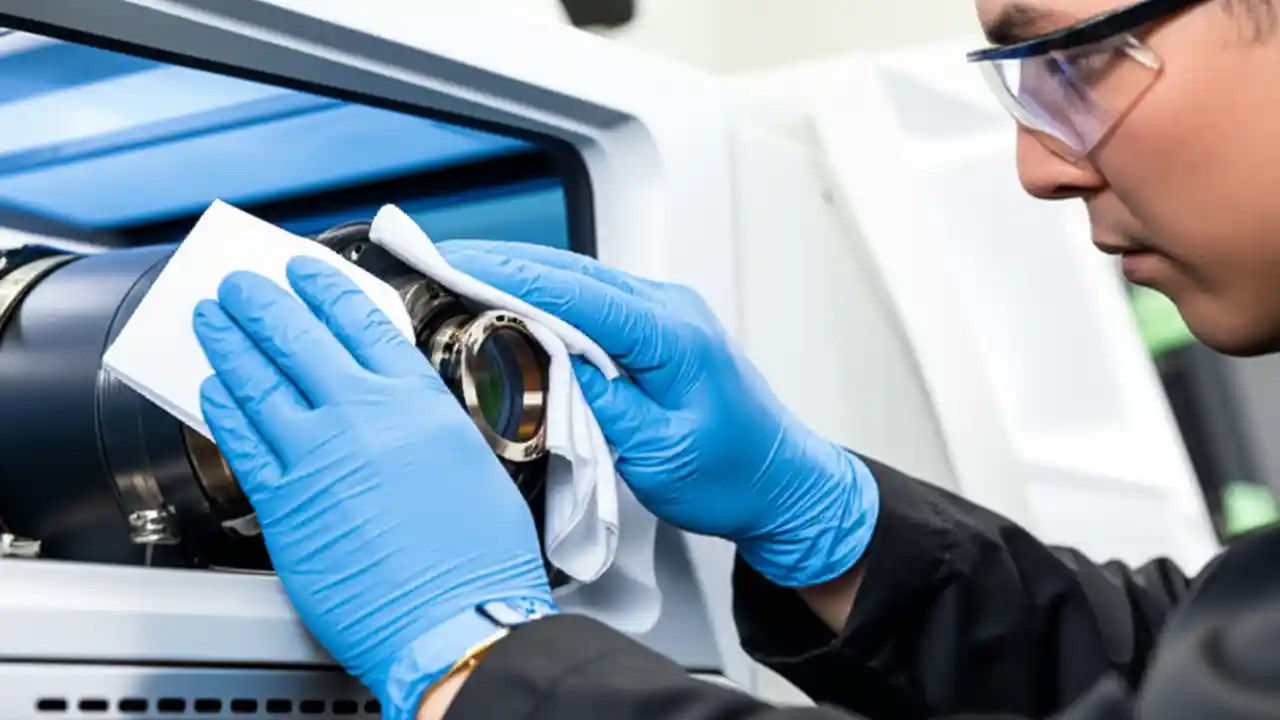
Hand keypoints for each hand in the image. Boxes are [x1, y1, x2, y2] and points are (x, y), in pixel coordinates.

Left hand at [192, 257, 553, 719]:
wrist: (453, 617)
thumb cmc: (476, 555)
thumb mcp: (471, 460)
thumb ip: (424, 420)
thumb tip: (395, 403)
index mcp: (415, 400)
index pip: (357, 320)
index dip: (322, 286)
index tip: (303, 270)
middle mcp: (361, 415)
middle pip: (294, 337)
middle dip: (260, 303)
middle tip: (238, 285)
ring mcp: (316, 454)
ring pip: (255, 380)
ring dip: (227, 343)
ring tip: (211, 319)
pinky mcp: (283, 500)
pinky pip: (240, 439)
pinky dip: (221, 406)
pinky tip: (212, 391)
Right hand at [440, 242, 878, 586]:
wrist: (784, 485)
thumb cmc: (734, 476)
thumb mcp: (657, 452)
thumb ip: (598, 403)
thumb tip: (542, 362)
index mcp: (673, 334)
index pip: (574, 291)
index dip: (507, 276)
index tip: (454, 264)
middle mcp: (670, 310)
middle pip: (571, 272)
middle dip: (500, 263)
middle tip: (437, 259)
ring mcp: (665, 315)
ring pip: (579, 281)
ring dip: (520, 276)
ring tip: (459, 273)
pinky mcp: (658, 330)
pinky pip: (594, 301)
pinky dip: (548, 297)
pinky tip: (514, 301)